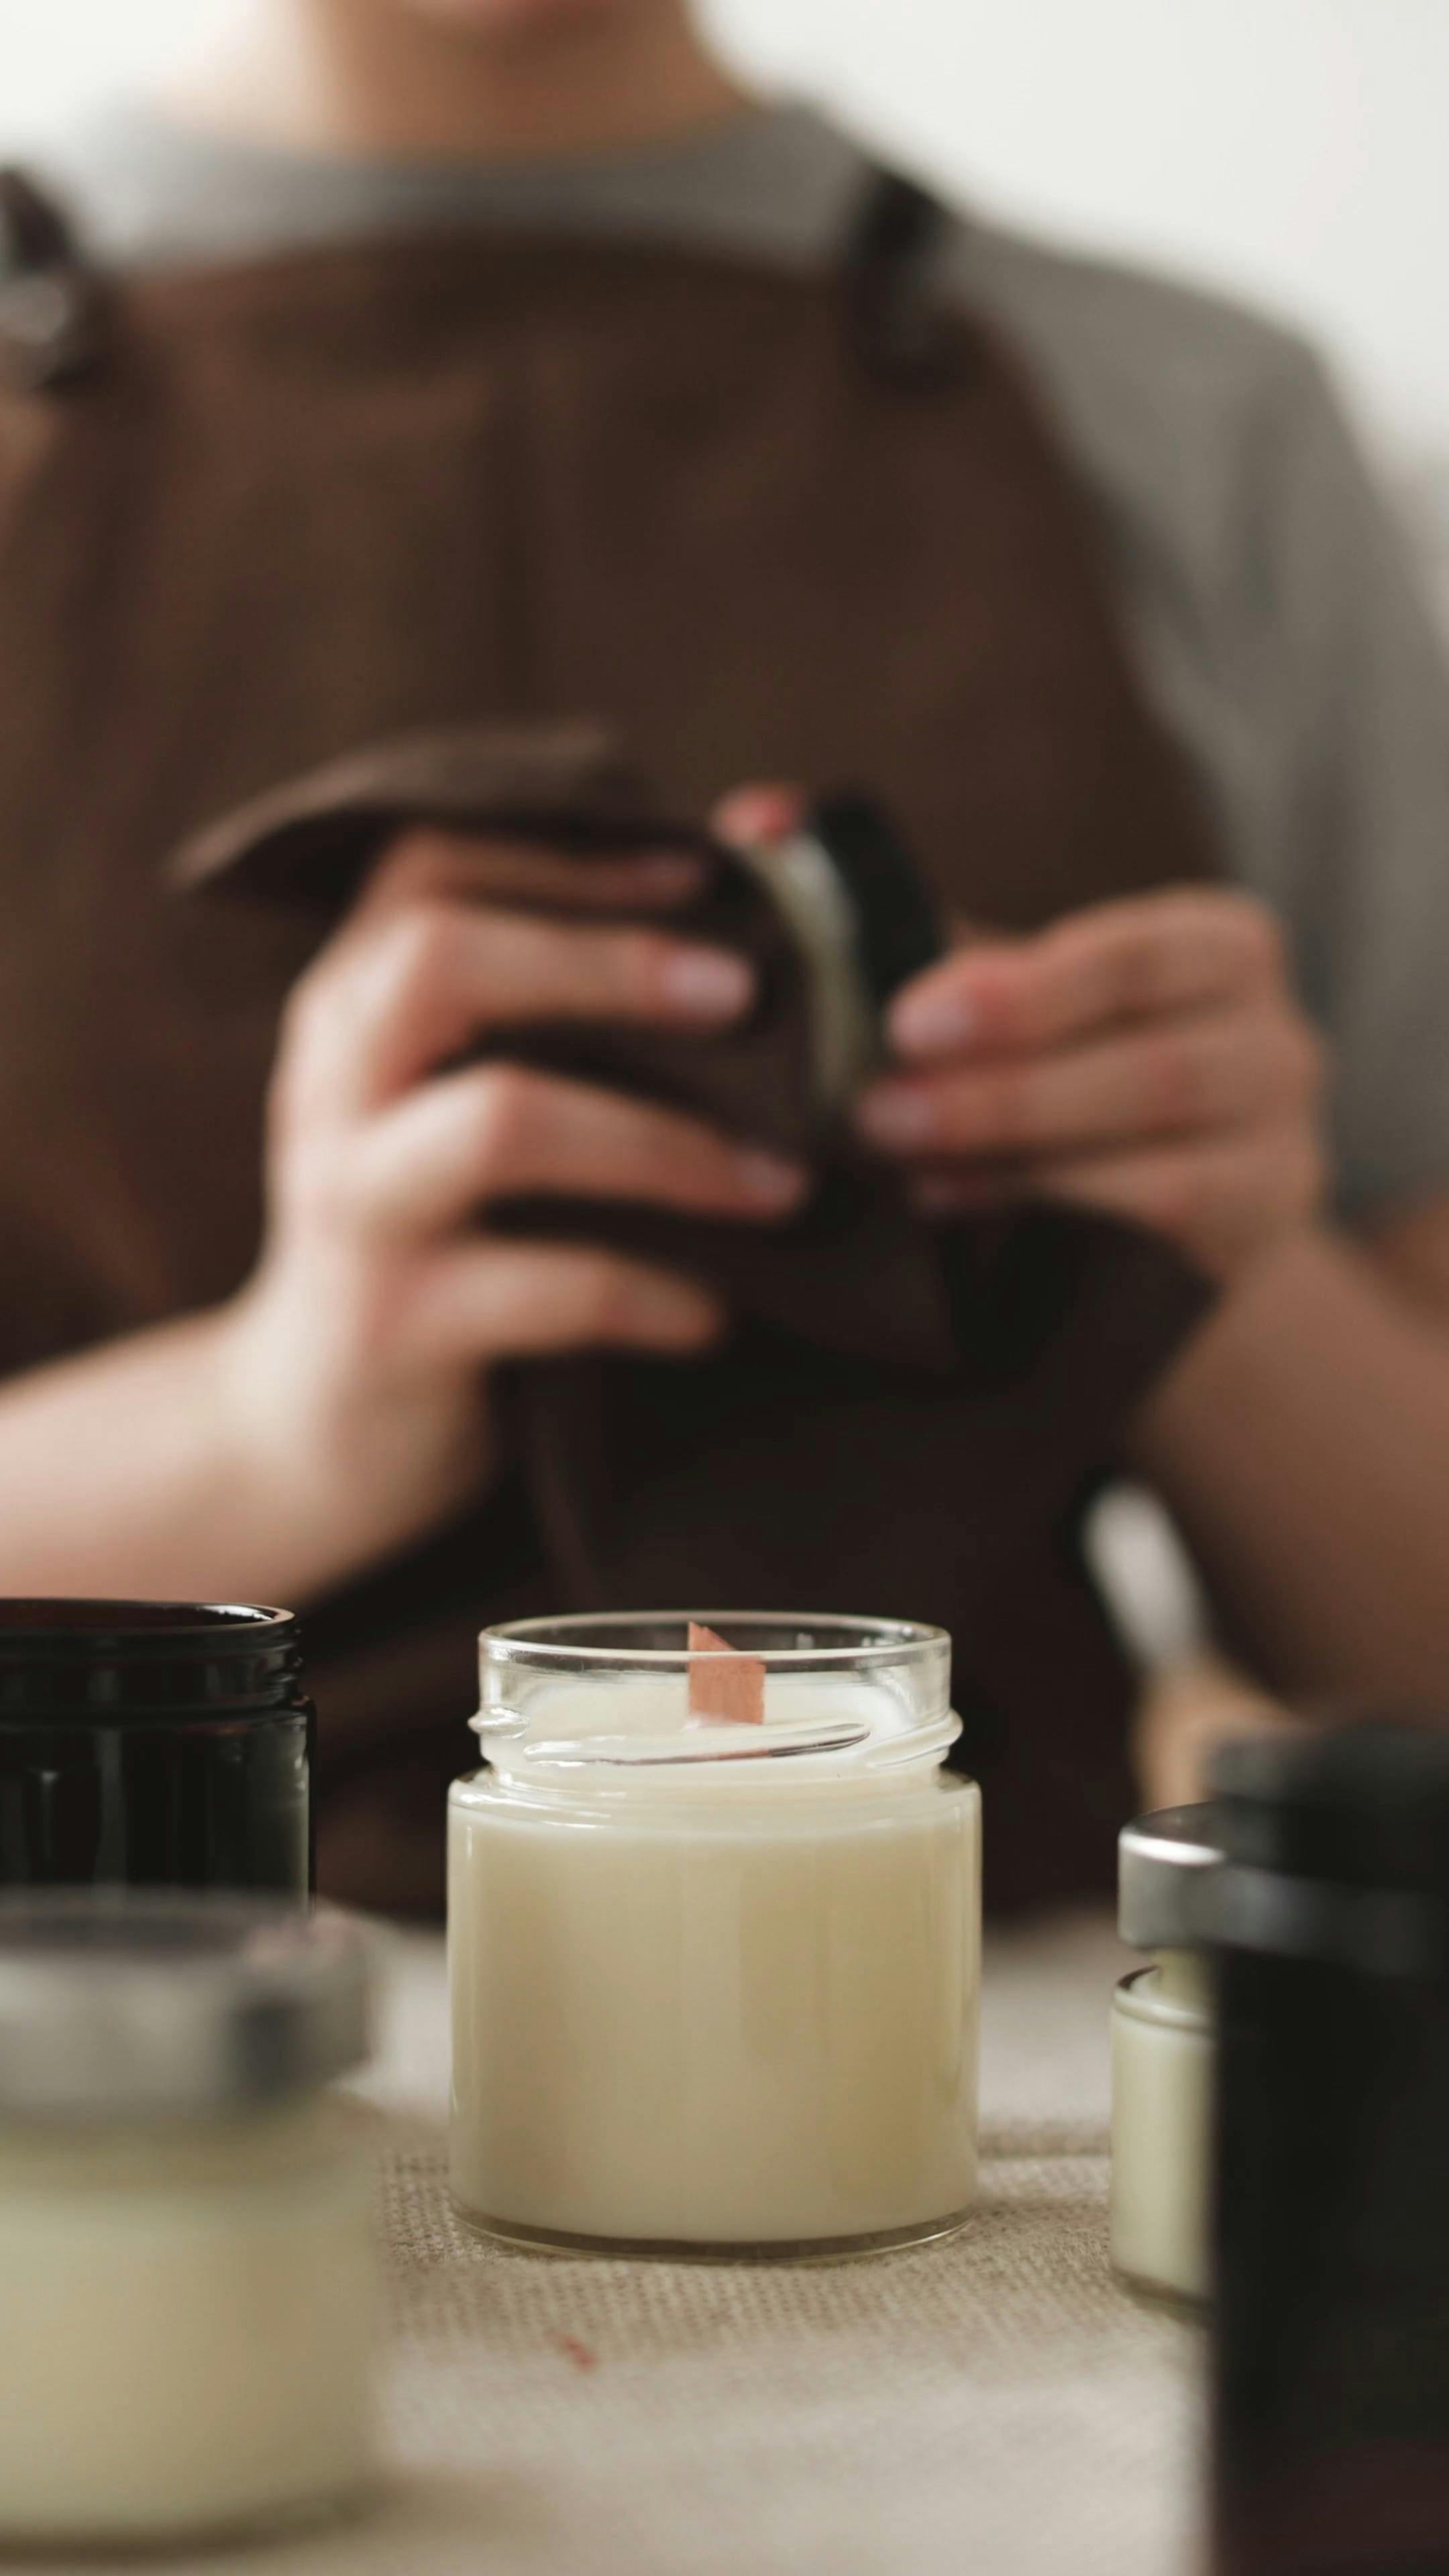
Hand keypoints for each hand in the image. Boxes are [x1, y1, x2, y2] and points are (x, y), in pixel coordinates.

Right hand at [216, 826, 804, 1589]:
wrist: (314, 1428)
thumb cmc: (441, 1236)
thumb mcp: (456, 1106)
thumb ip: (555, 1015)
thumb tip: (751, 916)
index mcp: (357, 1004)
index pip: (432, 866)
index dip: (568, 855)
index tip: (705, 870)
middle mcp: (336, 1083)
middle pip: (444, 960)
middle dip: (608, 962)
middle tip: (744, 992)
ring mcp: (355, 1205)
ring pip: (502, 1121)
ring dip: (666, 1143)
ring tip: (779, 1181)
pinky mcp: (394, 1328)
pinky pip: (544, 1290)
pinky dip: (652, 1291)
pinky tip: (713, 1311)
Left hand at [855, 887, 1326, 1280]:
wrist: (1151, 1222)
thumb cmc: (1061, 1070)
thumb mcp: (1004, 991)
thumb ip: (901, 918)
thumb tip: (757, 823)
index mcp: (1220, 946)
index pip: (1135, 956)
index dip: (1023, 991)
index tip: (905, 1016)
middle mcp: (1277, 1041)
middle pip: (1151, 1063)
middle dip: (1001, 1088)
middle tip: (872, 1108)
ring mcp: (1282, 1149)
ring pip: (1155, 1155)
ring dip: (1014, 1155)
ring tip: (899, 1161)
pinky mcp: (1255, 1235)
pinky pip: (1158, 1224)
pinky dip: (1050, 1214)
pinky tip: (952, 1209)